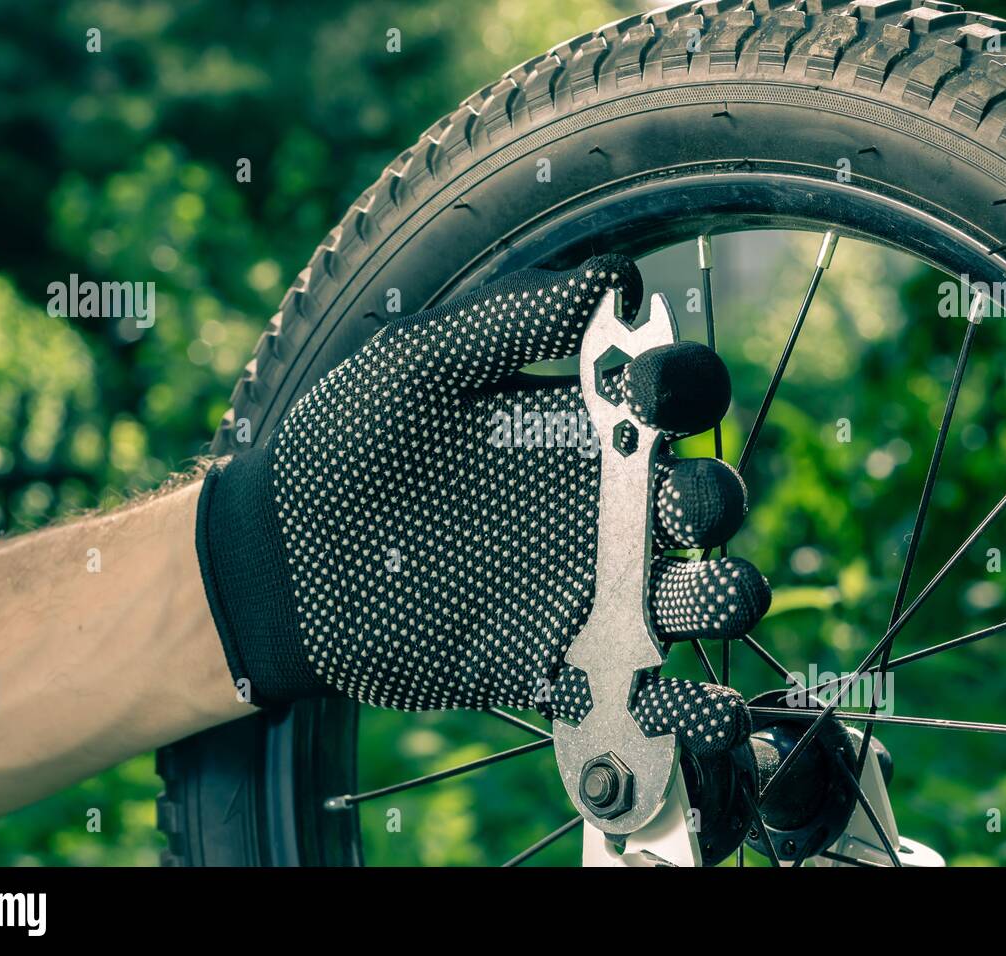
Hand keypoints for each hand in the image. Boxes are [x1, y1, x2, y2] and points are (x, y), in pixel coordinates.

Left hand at [194, 256, 770, 755]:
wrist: (280, 566)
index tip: (660, 394)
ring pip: (692, 596)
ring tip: (718, 598)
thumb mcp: (418, 364)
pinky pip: (641, 690)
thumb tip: (621, 277)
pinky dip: (687, 713)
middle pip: (701, 503)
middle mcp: (595, 508)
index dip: (688, 390)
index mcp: (574, 429)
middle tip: (682, 507)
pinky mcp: (557, 662)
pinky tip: (701, 711)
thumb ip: (514, 321)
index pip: (671, 402)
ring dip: (725, 596)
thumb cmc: (342, 447)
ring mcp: (582, 589)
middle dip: (714, 502)